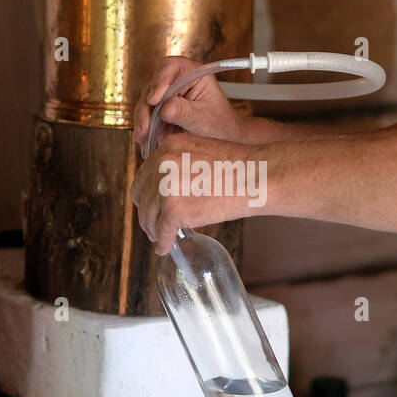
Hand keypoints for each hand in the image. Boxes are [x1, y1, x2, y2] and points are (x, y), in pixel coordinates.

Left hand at [130, 131, 254, 254]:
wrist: (255, 177)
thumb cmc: (237, 167)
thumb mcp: (199, 151)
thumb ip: (178, 164)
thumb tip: (165, 189)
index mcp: (167, 147)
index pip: (144, 176)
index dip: (146, 194)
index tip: (150, 205)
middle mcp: (161, 164)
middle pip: (142, 197)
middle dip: (147, 213)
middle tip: (153, 224)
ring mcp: (166, 188)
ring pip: (149, 216)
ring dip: (153, 230)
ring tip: (160, 238)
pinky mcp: (175, 211)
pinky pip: (162, 232)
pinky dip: (163, 243)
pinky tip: (165, 248)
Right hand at [132, 56, 250, 153]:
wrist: (222, 140)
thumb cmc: (221, 125)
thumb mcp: (204, 118)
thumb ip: (185, 112)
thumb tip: (165, 108)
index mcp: (192, 74)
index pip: (171, 67)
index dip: (159, 81)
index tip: (154, 99)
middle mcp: (176, 82)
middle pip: (153, 87)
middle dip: (146, 108)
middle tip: (145, 127)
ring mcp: (166, 98)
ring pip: (146, 105)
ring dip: (143, 122)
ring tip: (144, 138)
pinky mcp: (159, 113)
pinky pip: (146, 119)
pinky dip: (145, 130)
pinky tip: (145, 142)